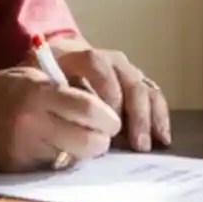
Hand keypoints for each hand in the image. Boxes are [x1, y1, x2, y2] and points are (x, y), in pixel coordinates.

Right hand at [0, 67, 120, 171]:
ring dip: (80, 151)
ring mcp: (24, 149)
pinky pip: (51, 166)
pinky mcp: (17, 169)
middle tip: (101, 135)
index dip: (108, 117)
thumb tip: (100, 103)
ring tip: (73, 137)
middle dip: (102, 141)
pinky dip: (58, 159)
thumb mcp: (27, 76)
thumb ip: (61, 87)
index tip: (112, 118)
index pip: (90, 109)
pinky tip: (48, 146)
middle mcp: (33, 122)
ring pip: (73, 157)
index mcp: (38, 93)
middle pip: (90, 142)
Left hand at [56, 48, 170, 151]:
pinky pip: (154, 96)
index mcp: (80, 55)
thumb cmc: (46, 82)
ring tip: (145, 146)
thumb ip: (55, 105)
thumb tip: (67, 141)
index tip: (107, 121)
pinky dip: (159, 117)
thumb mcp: (40, 88)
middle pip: (129, 80)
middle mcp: (109, 60)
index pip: (96, 64)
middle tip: (135, 143)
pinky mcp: (139, 82)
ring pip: (145, 89)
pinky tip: (162, 138)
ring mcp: (127, 70)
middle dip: (135, 114)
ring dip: (148, 119)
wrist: (60, 63)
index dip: (106, 90)